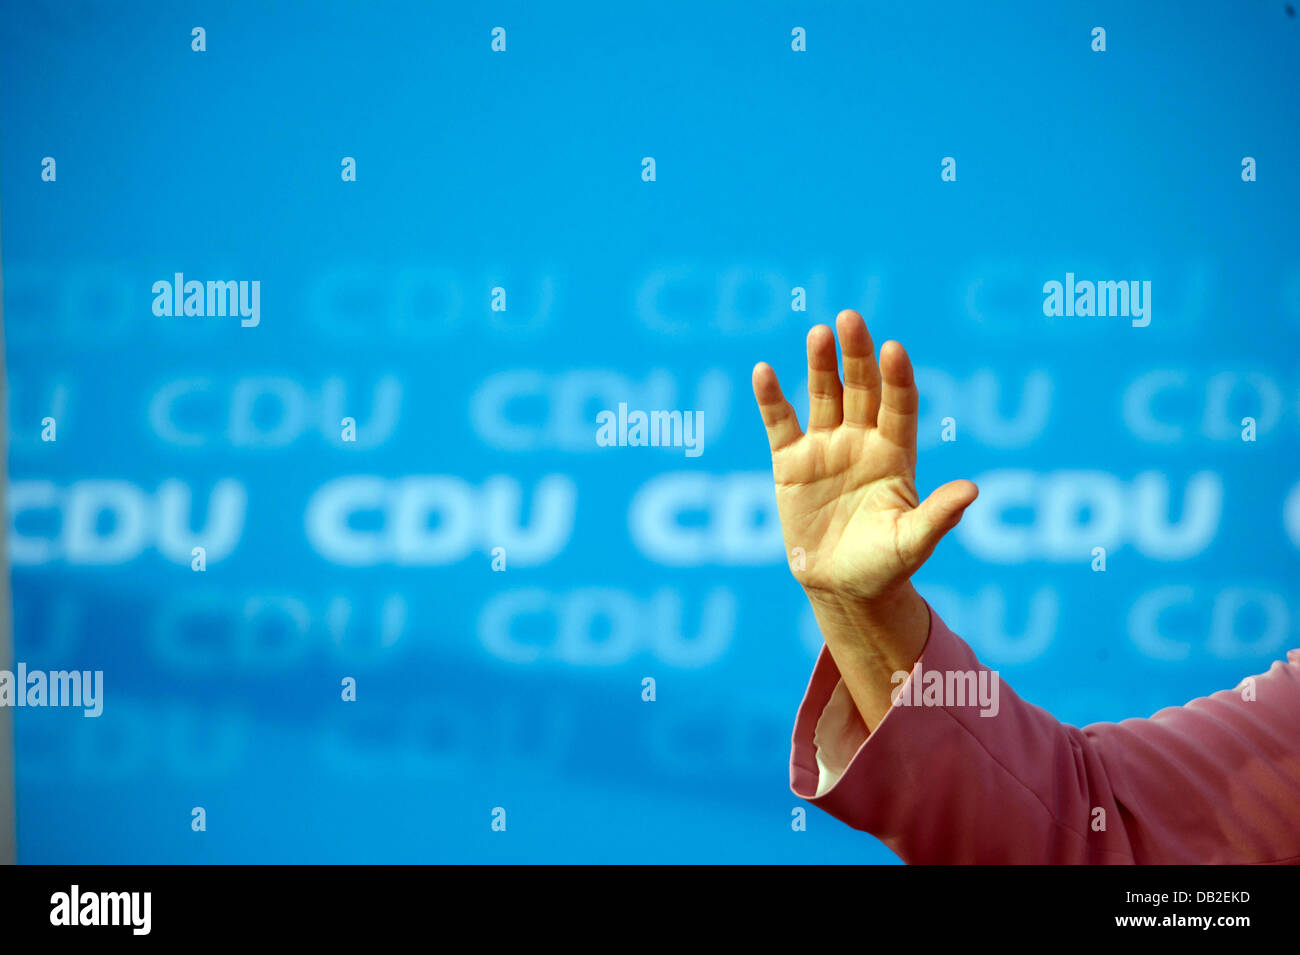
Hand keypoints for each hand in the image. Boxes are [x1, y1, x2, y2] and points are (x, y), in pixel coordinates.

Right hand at [751, 310, 977, 728]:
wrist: (840, 586)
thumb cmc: (885, 566)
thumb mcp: (913, 543)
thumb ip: (938, 516)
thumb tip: (973, 492)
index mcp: (896, 454)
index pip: (899, 405)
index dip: (896, 378)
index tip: (893, 349)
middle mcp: (862, 441)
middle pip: (860, 388)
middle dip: (856, 354)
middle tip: (850, 318)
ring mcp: (825, 448)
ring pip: (823, 396)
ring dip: (819, 364)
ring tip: (817, 334)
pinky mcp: (790, 462)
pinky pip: (780, 423)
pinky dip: (771, 398)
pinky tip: (764, 371)